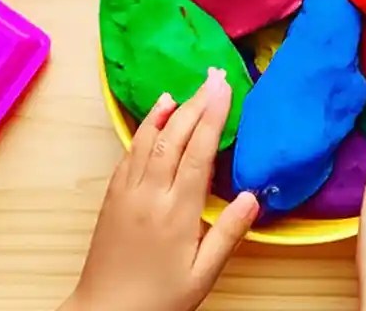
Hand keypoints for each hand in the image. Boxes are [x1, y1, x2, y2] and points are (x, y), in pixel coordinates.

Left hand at [61, 69, 259, 310]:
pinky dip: (143, 133)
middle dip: (195, 104)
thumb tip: (254, 196)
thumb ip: (228, 233)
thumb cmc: (160, 299)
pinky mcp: (111, 200)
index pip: (198, 154)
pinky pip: (128, 157)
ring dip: (166, 114)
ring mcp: (126, 195)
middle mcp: (149, 196)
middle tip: (212, 77)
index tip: (225, 89)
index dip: (213, 118)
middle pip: (174, 139)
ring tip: (181, 91)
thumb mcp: (203, 274)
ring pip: (146, 142)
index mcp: (177, 214)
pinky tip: (153, 123)